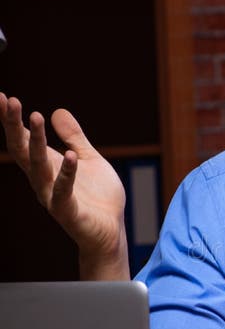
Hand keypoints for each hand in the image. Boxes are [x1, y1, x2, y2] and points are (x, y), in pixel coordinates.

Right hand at [0, 93, 128, 274]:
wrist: (110, 232)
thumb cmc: (98, 197)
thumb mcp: (88, 159)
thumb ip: (74, 137)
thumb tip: (56, 111)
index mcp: (47, 166)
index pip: (23, 141)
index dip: (12, 121)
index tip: (3, 97)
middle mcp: (43, 180)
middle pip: (23, 150)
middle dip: (15, 126)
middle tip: (11, 101)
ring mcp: (53, 197)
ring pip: (39, 167)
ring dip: (36, 142)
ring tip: (36, 116)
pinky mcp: (68, 212)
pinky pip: (64, 192)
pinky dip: (67, 175)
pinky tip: (71, 156)